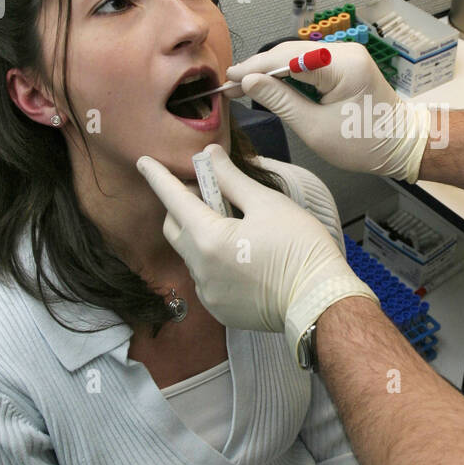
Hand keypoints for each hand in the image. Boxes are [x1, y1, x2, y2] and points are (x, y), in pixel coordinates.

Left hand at [135, 143, 378, 358]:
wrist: (319, 301)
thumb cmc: (299, 248)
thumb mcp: (267, 203)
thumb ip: (231, 179)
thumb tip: (208, 155)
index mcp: (208, 238)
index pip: (173, 199)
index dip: (158, 177)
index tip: (144, 162)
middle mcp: (199, 268)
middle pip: (174, 228)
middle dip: (181, 206)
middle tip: (209, 193)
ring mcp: (207, 293)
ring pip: (190, 254)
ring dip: (200, 235)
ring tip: (234, 228)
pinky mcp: (218, 309)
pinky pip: (204, 278)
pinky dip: (212, 261)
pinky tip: (241, 257)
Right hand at [223, 41, 432, 180]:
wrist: (401, 145)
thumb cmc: (365, 143)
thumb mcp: (315, 129)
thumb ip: (280, 102)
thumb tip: (250, 83)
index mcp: (343, 65)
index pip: (287, 58)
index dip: (255, 68)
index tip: (230, 78)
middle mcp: (346, 52)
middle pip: (290, 52)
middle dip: (259, 67)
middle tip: (231, 83)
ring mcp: (347, 55)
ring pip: (297, 56)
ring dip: (271, 70)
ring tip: (243, 84)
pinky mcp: (345, 64)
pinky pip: (309, 63)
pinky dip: (287, 73)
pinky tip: (269, 83)